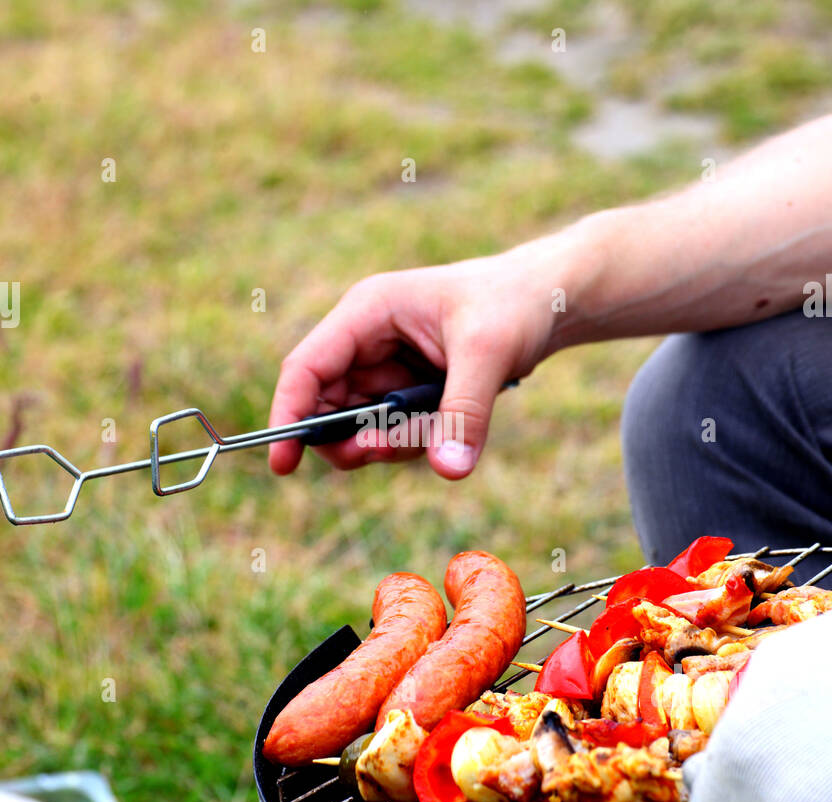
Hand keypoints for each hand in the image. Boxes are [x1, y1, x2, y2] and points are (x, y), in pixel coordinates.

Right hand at [267, 239, 571, 478]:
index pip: (306, 367)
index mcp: (368, 311)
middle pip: (326, 405)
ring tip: (433, 431)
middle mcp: (366, 339)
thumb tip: (450, 470)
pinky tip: (448, 428)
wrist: (549, 302)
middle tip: (384, 451)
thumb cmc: (514, 305)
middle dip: (349, 438)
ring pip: (358, 425)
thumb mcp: (490, 352)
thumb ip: (465, 411)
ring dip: (388, 443)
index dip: (289, 415)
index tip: (283, 464)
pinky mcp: (405, 389)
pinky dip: (411, 443)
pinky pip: (391, 431)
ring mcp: (385, 366)